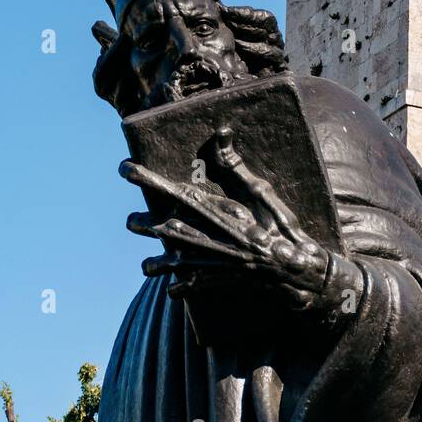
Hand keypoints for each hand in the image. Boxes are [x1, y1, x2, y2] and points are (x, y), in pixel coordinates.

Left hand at [121, 128, 362, 317]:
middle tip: (132, 222)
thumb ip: (235, 165)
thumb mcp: (260, 191)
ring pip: (171, 262)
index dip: (147, 179)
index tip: (125, 168)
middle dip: (143, 225)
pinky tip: (173, 288)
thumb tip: (220, 132)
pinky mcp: (217, 282)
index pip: (174, 190)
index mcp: (216, 211)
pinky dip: (180, 287)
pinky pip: (190, 287)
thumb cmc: (280, 226)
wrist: (295, 270)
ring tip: (146, 263)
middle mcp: (207, 237)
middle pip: (164, 229)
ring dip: (155, 262)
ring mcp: (210, 262)